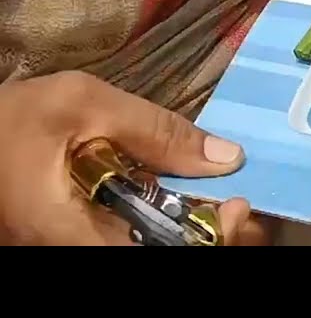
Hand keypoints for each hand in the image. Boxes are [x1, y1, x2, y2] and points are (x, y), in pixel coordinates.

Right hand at [0, 70, 261, 245]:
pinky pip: (129, 241)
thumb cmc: (8, 119)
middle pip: (164, 255)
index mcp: (70, 235)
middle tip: (238, 204)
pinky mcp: (75, 240)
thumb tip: (228, 158)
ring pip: (150, 250)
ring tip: (219, 203)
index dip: (210, 240)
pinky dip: (165, 228)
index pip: (162, 255)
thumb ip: (156, 131)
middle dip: (214, 237)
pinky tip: (181, 202)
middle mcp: (71, 252)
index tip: (237, 204)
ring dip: (194, 233)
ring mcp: (73, 247)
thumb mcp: (82, 104)